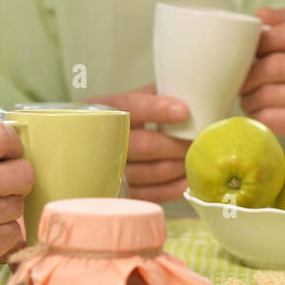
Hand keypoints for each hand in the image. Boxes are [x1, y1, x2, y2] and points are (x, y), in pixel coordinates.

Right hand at [88, 83, 190, 202]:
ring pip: (152, 171)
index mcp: (105, 110)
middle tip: (200, 140)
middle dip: (178, 144)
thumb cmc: (116, 120)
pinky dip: (173, 187)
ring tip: (197, 157)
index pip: (129, 107)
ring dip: (180, 165)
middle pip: (145, 144)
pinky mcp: (121, 192)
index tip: (183, 111)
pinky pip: (151, 193)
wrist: (83, 147)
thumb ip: (154, 94)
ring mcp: (110, 169)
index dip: (156, 109)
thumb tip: (188, 90)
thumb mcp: (127, 100)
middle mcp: (104, 140)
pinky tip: (187, 178)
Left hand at [240, 7, 284, 144]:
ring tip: (249, 99)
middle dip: (249, 75)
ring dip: (250, 98)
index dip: (260, 42)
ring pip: (269, 93)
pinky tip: (259, 113)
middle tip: (242, 82)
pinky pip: (272, 117)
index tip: (248, 52)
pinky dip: (257, 115)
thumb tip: (259, 17)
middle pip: (275, 65)